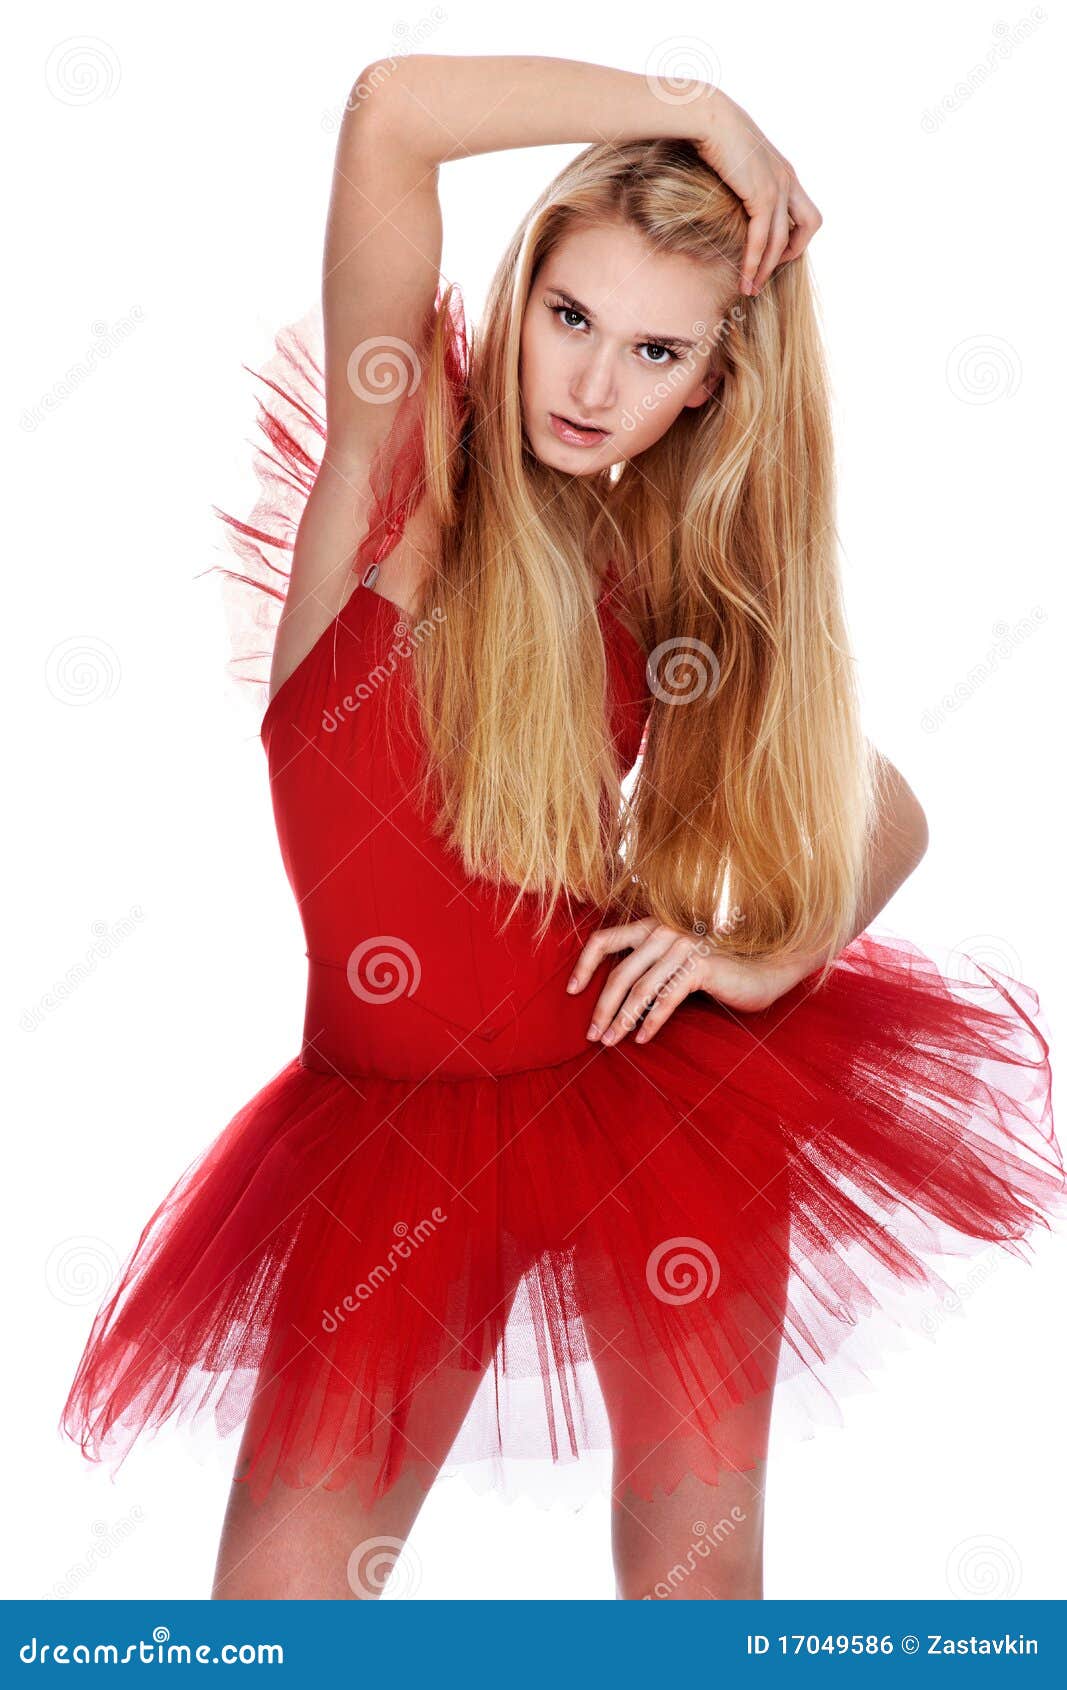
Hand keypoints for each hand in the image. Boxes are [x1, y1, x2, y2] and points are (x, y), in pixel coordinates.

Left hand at [566, 915, 828, 1044]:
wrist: (759, 973)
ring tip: (611, 1042)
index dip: (583, 966)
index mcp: (650, 927)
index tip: (571, 992)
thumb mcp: (671, 965)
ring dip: (622, 1020)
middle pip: (619, 973)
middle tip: (592, 1035)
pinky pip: (666, 998)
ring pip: (640, 989)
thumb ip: (644, 968)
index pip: (603, 940)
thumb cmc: (710, 972)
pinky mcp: (700, 966)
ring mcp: (682, 946)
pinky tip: (642, 1038)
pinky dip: (651, 1021)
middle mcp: (663, 931)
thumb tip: (606, 998)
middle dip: (602, 1008)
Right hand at [694, 91, 822, 296]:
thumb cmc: (711, 132)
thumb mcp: (733, 158)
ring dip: (766, 269)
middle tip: (768, 273)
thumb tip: (727, 190)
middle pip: (809, 227)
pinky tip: (744, 278)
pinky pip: (762, 239)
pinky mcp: (762, 195)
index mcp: (784, 171)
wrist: (707, 116)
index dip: (794, 237)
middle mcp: (788, 180)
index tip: (770, 254)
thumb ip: (740, 176)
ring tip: (750, 289)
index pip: (804, 212)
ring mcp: (778, 187)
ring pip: (782, 241)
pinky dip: (754, 262)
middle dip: (791, 255)